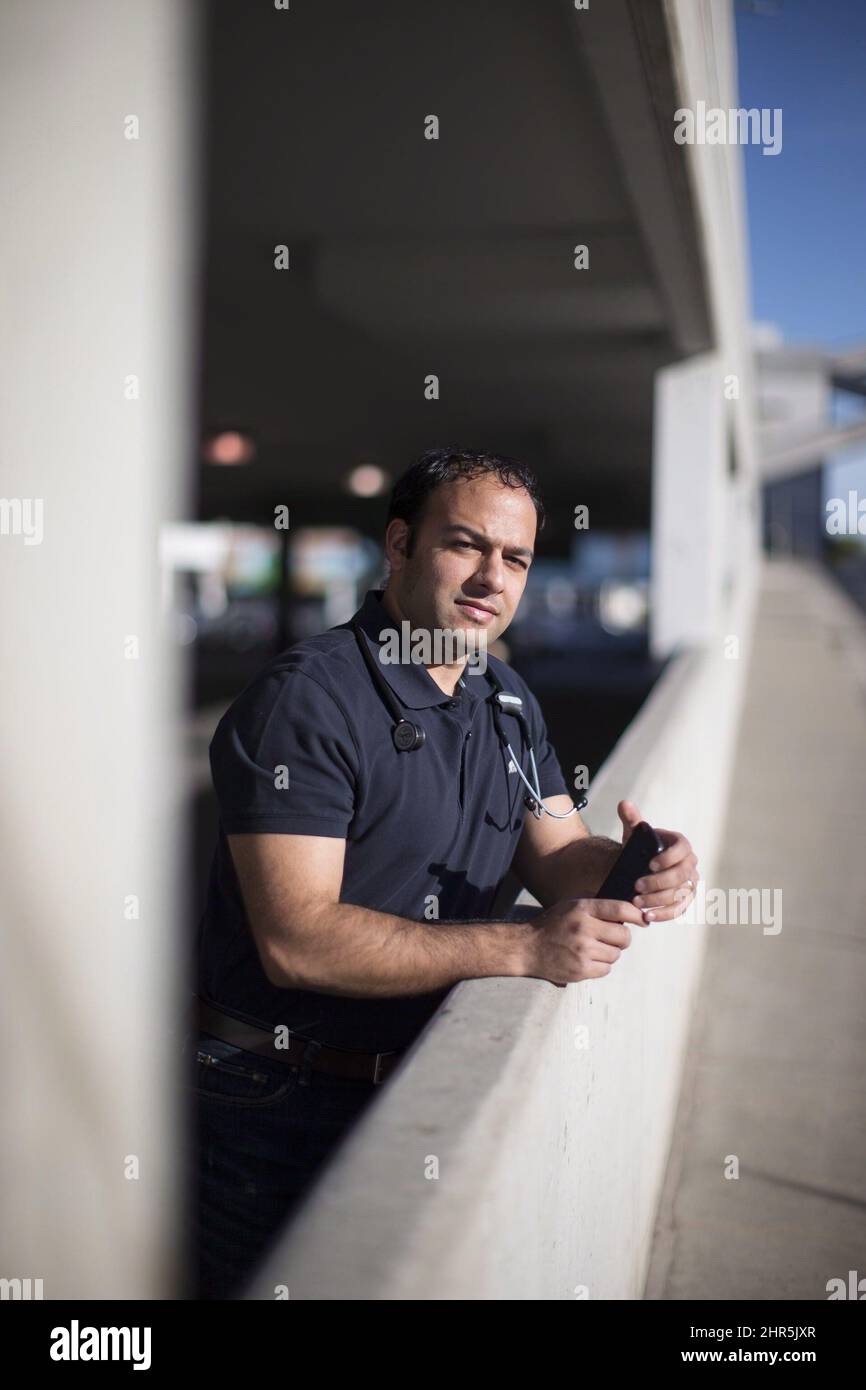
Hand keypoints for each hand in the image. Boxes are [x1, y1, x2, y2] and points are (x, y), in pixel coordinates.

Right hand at [525, 896, 644, 985]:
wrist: (527, 948)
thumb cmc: (552, 925)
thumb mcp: (572, 906)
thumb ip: (597, 908)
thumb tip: (629, 911)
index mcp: (582, 909)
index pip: (620, 909)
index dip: (637, 914)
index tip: (643, 919)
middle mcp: (583, 929)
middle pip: (624, 936)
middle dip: (622, 938)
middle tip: (611, 938)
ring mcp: (582, 951)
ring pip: (616, 954)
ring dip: (609, 953)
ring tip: (592, 949)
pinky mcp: (580, 970)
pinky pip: (606, 969)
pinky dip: (601, 966)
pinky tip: (587, 959)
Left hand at [617, 800, 698, 922]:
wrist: (639, 868)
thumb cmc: (638, 849)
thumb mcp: (633, 834)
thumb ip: (631, 819)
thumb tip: (625, 804)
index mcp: (681, 844)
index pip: (682, 850)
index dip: (669, 858)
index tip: (649, 864)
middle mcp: (690, 864)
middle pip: (681, 875)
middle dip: (659, 883)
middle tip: (636, 887)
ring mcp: (690, 884)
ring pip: (680, 895)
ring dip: (658, 901)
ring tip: (637, 903)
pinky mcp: (685, 901)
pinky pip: (680, 910)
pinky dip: (664, 915)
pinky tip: (647, 917)